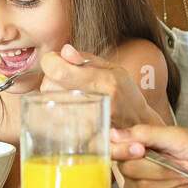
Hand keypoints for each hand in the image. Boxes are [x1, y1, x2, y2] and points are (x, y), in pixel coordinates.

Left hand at [39, 44, 162, 127]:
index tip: (54, 60)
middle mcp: (98, 103)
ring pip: (50, 102)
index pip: (60, 72)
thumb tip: (64, 51)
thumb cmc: (126, 95)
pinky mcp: (81, 137)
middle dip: (51, 77)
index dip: (50, 62)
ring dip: (53, 93)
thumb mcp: (114, 69)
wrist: (138, 127)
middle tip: (64, 78)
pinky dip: (56, 109)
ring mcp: (89, 124)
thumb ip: (86, 59)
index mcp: (106, 82)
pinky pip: (53, 119)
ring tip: (69, 92)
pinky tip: (69, 106)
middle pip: (49, 86)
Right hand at [109, 123, 187, 187]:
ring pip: (143, 187)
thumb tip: (114, 134)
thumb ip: (146, 133)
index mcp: (138, 147)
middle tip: (186, 164)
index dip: (123, 150)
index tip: (140, 149)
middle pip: (131, 169)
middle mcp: (135, 168)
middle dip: (164, 167)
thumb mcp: (178, 138)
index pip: (114, 148)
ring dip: (174, 181)